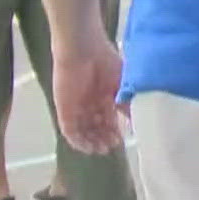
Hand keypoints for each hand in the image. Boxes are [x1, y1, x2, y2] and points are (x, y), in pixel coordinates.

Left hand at [52, 37, 125, 154]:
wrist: (83, 50)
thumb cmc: (105, 60)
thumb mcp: (122, 82)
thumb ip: (126, 101)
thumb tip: (135, 119)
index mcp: (103, 94)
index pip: (108, 117)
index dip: (114, 129)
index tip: (123, 139)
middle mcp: (89, 103)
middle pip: (95, 126)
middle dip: (103, 138)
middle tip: (112, 147)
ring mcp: (76, 106)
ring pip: (83, 130)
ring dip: (91, 141)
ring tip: (102, 149)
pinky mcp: (63, 109)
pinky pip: (69, 129)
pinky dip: (77, 140)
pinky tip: (87, 147)